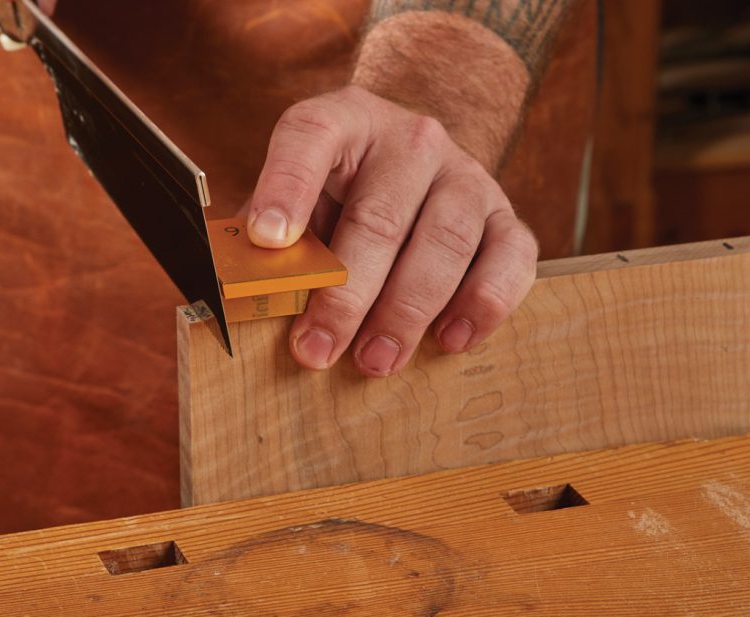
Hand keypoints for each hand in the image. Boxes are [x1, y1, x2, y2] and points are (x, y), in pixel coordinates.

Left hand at [248, 85, 537, 377]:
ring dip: (408, 310)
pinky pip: (510, 257)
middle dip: (346, 293)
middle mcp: (412, 141)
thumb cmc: (340, 202)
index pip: (312, 135)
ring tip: (375, 360)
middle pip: (380, 215)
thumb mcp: (299, 206)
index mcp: (345, 122)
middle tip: (317, 350)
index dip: (287, 186)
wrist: (415, 175)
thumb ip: (272, 244)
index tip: (266, 240)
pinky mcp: (505, 216)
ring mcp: (466, 175)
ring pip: (446, 240)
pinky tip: (452, 340)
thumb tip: (239, 299)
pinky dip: (484, 303)